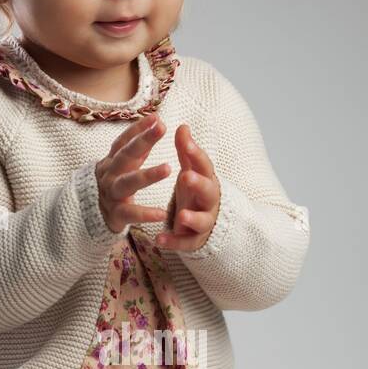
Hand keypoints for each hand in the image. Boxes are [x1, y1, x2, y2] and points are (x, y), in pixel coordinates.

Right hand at [95, 115, 170, 232]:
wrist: (88, 215)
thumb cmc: (112, 185)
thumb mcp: (122, 166)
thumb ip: (138, 150)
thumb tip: (155, 124)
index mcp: (113, 161)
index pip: (124, 141)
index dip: (138, 128)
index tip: (156, 118)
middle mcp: (110, 174)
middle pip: (125, 155)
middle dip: (143, 140)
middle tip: (162, 128)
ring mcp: (112, 193)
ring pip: (128, 182)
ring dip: (148, 175)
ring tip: (168, 168)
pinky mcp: (116, 214)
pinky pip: (131, 213)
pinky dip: (146, 214)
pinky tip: (163, 214)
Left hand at [155, 124, 220, 251]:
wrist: (206, 224)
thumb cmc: (195, 192)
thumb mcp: (192, 171)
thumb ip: (187, 152)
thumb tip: (183, 126)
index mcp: (206, 180)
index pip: (203, 165)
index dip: (195, 153)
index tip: (185, 141)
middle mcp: (208, 201)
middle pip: (208, 191)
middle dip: (198, 184)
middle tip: (186, 177)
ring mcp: (203, 222)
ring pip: (202, 220)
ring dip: (192, 217)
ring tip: (182, 215)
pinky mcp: (193, 240)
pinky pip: (185, 243)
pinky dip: (173, 242)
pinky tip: (159, 240)